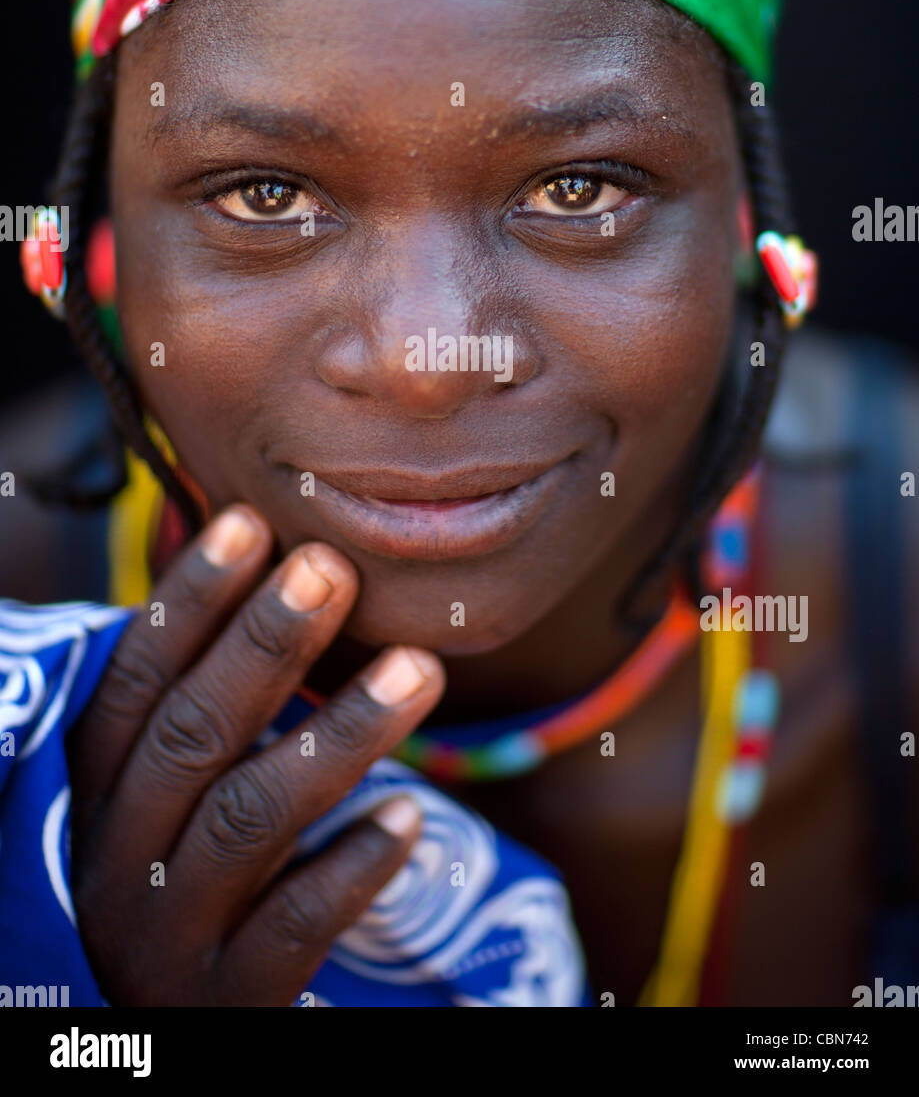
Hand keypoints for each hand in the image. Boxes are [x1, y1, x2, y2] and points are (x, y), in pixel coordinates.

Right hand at [66, 504, 444, 1005]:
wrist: (168, 1033)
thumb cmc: (183, 879)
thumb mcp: (167, 797)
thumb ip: (204, 707)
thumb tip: (272, 573)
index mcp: (99, 792)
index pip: (134, 680)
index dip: (188, 601)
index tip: (249, 524)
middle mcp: (116, 857)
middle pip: (190, 735)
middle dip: (264, 646)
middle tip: (333, 570)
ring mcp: (166, 933)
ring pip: (250, 819)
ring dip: (337, 736)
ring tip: (418, 669)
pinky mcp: (227, 1000)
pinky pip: (295, 926)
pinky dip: (352, 866)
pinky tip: (410, 815)